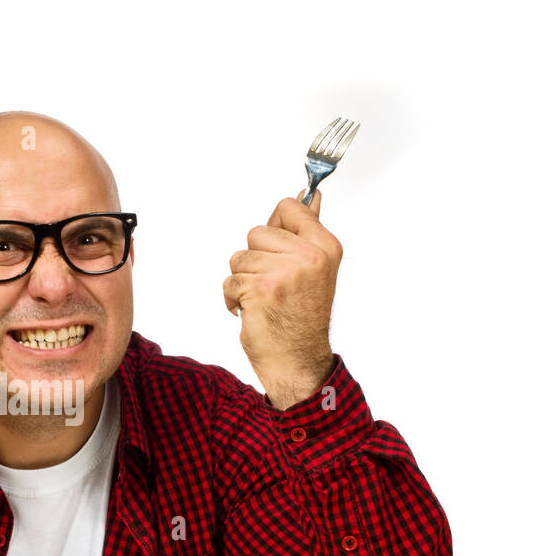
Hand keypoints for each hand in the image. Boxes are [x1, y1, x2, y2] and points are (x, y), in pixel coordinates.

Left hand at [222, 189, 340, 408]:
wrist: (297, 360)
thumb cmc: (302, 317)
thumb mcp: (314, 268)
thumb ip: (306, 231)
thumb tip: (307, 195)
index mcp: (325, 246)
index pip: (289, 206)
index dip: (276, 229)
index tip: (281, 252)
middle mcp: (309, 257)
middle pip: (257, 232)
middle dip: (256, 259)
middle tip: (275, 286)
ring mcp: (284, 272)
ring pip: (239, 257)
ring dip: (243, 280)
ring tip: (263, 299)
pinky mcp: (260, 289)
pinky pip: (230, 280)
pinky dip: (233, 298)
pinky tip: (253, 311)